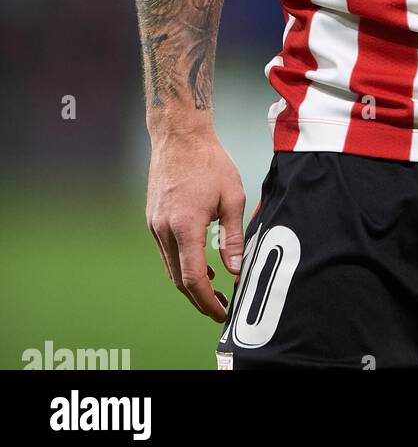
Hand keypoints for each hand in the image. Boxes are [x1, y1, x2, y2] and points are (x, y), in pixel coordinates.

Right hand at [146, 127, 245, 321]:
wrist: (179, 135)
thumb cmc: (209, 161)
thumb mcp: (232, 197)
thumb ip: (233, 237)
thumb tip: (236, 270)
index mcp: (185, 226)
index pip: (193, 278)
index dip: (207, 300)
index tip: (221, 311)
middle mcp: (164, 230)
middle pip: (178, 279)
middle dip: (199, 298)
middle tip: (219, 308)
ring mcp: (155, 225)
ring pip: (170, 267)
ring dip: (189, 282)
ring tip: (213, 289)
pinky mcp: (153, 218)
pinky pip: (166, 251)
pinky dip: (181, 263)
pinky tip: (199, 262)